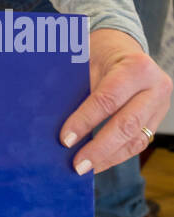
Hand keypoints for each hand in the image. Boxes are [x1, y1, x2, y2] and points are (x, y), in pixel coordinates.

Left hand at [60, 27, 171, 173]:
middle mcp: (155, 88)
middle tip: (77, 165)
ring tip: (85, 169)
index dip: (85, 121)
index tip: (65, 139)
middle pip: (127, 124)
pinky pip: (137, 144)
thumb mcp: (88, 60)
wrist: (122, 47)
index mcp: (137, 67)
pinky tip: (97, 164)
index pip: (108, 99)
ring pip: (135, 140)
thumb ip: (78, 89)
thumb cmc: (99, 53)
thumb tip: (56, 123)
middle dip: (100, 148)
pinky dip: (116, 156)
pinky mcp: (156, 121)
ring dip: (108, 158)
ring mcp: (160, 106)